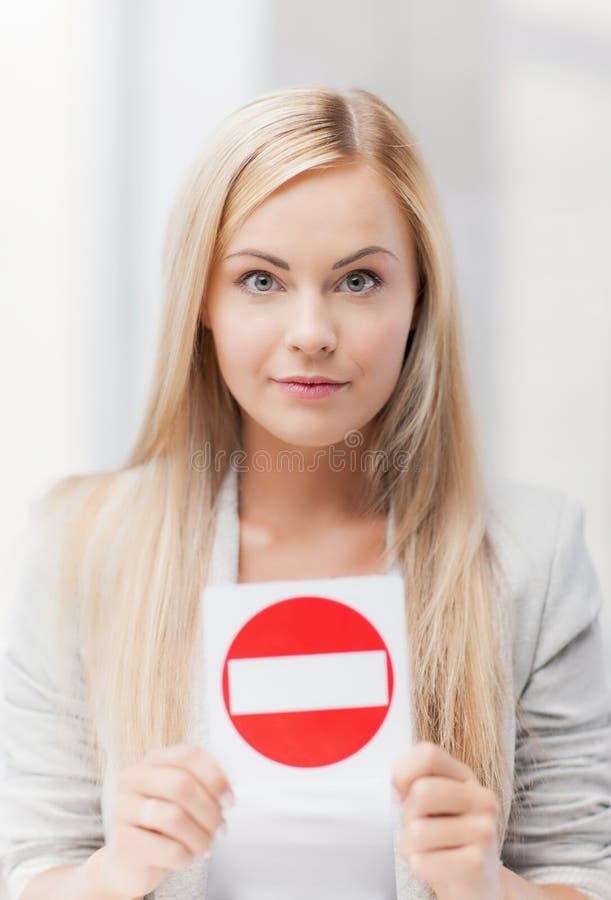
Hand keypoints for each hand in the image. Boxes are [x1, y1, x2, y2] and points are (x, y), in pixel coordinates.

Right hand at [100, 743, 234, 897]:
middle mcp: (133, 778)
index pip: (189, 755)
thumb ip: (206, 787)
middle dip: (209, 811)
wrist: (132, 864)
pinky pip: (168, 849)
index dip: (216, 778)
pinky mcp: (123, 843)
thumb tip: (226, 797)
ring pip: (174, 818)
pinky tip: (184, 857)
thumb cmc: (164, 826)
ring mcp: (123, 809)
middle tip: (220, 830)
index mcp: (153, 760)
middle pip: (181, 785)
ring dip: (200, 838)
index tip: (229, 802)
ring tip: (204, 847)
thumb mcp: (185, 799)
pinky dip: (186, 856)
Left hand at [391, 741, 502, 899]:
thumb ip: (415, 781)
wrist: (477, 886)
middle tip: (419, 829)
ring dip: (411, 846)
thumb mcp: (433, 803)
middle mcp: (482, 800)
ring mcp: (484, 831)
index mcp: (467, 778)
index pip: (428, 754)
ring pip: (418, 830)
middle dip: (408, 816)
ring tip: (429, 851)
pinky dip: (420, 866)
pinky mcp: (476, 864)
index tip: (402, 791)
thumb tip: (397, 782)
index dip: (403, 771)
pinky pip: (422, 861)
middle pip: (421, 792)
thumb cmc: (446, 841)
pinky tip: (436, 867)